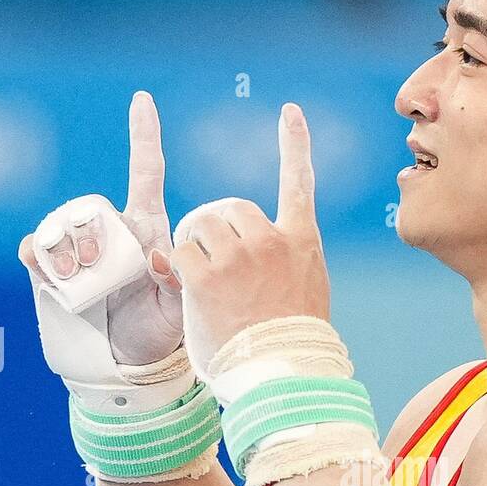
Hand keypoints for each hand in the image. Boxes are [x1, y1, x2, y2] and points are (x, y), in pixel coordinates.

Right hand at [19, 91, 183, 368]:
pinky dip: (37, 252)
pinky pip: (38, 248)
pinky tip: (41, 260)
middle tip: (100, 266)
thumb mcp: (181, 309)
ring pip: (64, 225)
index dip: (144, 137)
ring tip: (82, 278)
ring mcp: (80, 248)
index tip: (143, 102)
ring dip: (69, 250)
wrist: (131, 361)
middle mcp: (111, 230)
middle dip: (92, 231)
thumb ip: (179, 283)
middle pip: (93, 205)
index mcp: (146, 228)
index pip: (145, 173)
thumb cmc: (163, 329)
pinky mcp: (53, 270)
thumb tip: (157, 258)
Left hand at [170, 104, 330, 377]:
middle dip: (219, 232)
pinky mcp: (206, 274)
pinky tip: (193, 292)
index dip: (294, 146)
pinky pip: (181, 255)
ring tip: (208, 287)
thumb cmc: (295, 342)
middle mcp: (271, 240)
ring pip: (203, 229)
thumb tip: (265, 253)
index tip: (290, 114)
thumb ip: (285, 261)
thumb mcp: (307, 292)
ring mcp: (238, 255)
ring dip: (198, 250)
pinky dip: (179, 271)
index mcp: (302, 242)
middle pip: (233, 209)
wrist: (282, 371)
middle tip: (219, 269)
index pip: (298, 182)